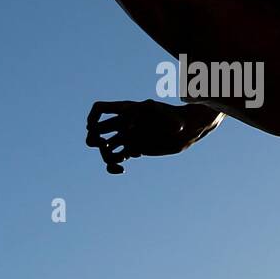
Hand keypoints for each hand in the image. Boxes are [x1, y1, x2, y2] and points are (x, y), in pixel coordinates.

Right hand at [85, 100, 219, 174]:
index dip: (92, 117)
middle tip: (103, 146)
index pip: (100, 109)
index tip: (93, 128)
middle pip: (97, 130)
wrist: (187, 130)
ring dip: (105, 155)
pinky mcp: (133, 149)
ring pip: (105, 147)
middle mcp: (124, 124)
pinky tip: (122, 169)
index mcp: (127, 111)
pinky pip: (116, 157)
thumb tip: (151, 128)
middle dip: (93, 139)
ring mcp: (128, 137)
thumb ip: (163, 119)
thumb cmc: (179, 119)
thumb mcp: (170, 116)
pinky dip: (113, 165)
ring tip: (119, 161)